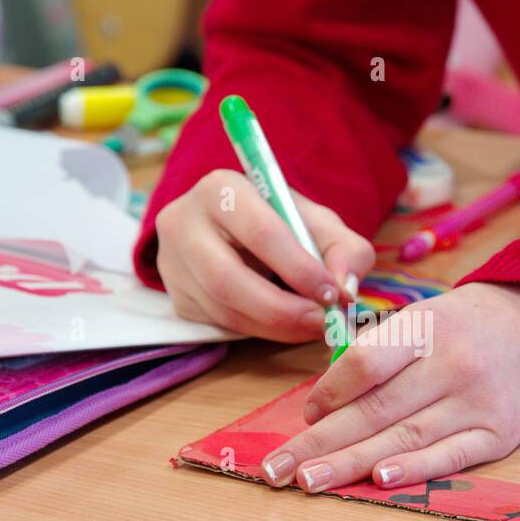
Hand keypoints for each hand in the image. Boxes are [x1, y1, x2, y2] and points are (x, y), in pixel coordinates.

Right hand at [155, 169, 375, 340]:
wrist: (237, 230)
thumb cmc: (283, 223)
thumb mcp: (320, 224)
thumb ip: (346, 250)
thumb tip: (346, 290)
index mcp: (222, 189)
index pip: (260, 232)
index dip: (299, 269)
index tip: (332, 294)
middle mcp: (184, 222)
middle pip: (228, 279)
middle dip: (282, 309)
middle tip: (321, 322)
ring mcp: (173, 262)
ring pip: (223, 308)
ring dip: (274, 327)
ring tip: (310, 325)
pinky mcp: (176, 295)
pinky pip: (218, 323)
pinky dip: (258, 331)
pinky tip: (283, 324)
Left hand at [260, 282, 519, 491]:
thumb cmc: (470, 325)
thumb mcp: (427, 317)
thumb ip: (380, 354)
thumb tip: (324, 404)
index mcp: (426, 328)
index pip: (365, 364)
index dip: (328, 393)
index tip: (305, 417)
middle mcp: (450, 366)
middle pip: (374, 410)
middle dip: (319, 443)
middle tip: (276, 470)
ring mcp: (476, 402)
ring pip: (403, 438)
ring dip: (351, 464)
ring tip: (309, 482)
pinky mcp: (498, 434)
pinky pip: (450, 456)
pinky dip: (415, 471)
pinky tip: (381, 481)